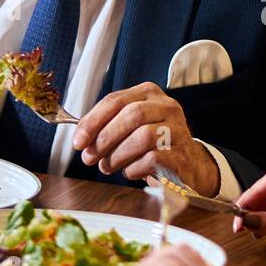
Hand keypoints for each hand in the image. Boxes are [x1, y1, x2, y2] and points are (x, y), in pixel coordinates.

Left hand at [70, 82, 219, 195]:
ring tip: (107, 166)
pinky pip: (152, 159)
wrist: (187, 164)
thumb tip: (81, 138)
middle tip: (89, 157)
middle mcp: (166, 106)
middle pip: (131, 115)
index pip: (116, 100)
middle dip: (105, 138)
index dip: (93, 121)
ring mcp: (177, 130)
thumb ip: (108, 125)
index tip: (78, 141)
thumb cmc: (151, 144)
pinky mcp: (182, 154)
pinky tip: (130, 171)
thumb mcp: (131, 126)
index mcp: (149, 94)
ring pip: (143, 137)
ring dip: (118, 155)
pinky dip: (134, 168)